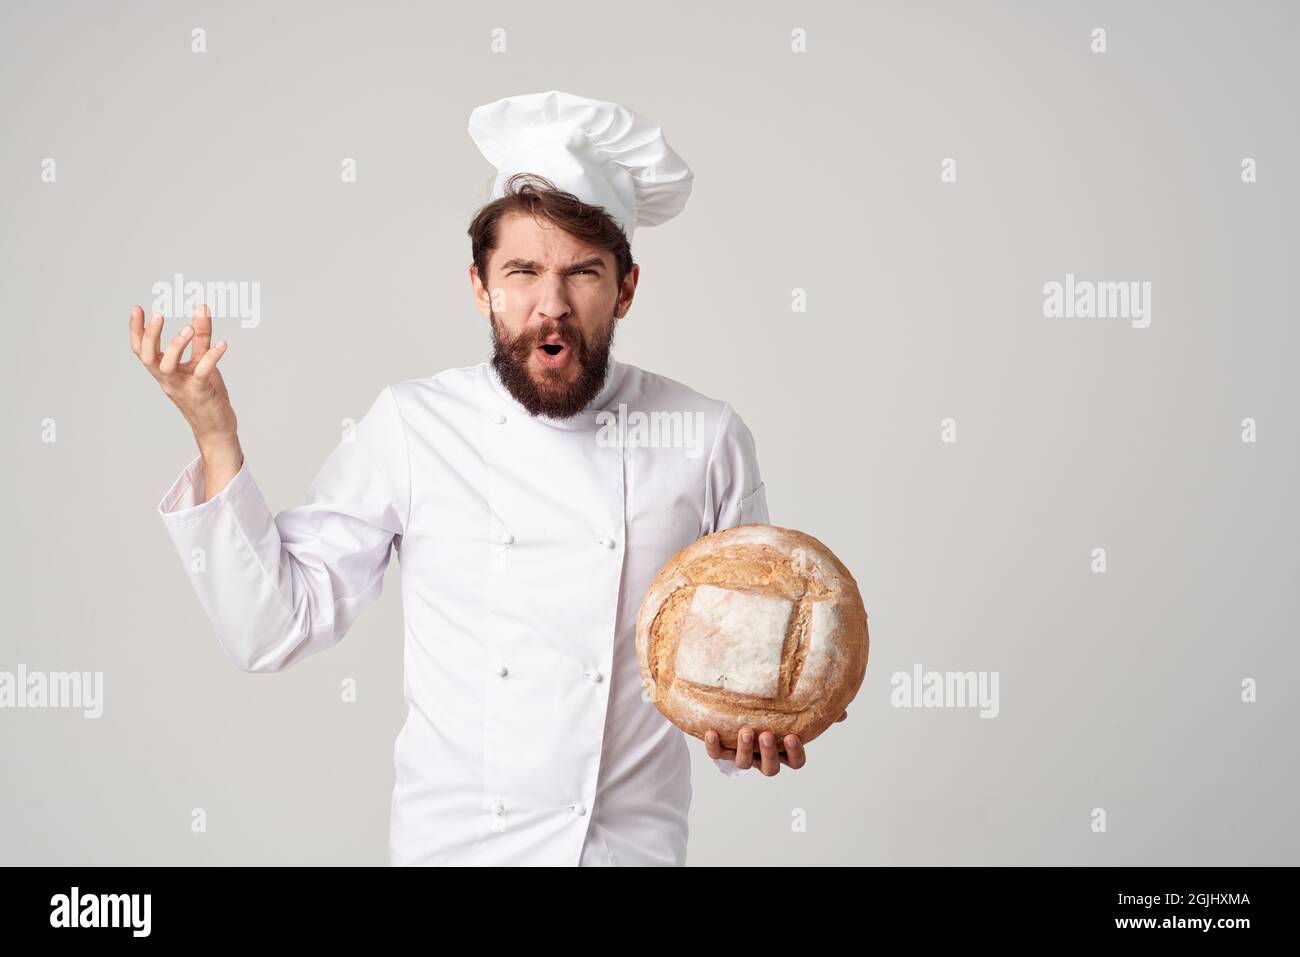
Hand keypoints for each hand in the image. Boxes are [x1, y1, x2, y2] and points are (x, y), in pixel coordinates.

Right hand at [129, 303, 237, 445]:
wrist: (216, 427)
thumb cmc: (206, 392)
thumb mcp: (201, 360)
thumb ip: (201, 335)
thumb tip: (202, 307)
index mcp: (163, 371)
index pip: (142, 350)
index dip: (136, 330)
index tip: (137, 308)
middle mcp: (168, 379)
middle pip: (148, 357)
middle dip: (149, 335)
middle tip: (159, 315)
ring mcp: (182, 387)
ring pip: (168, 366)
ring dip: (176, 345)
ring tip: (189, 328)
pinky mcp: (200, 393)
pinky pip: (202, 373)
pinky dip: (211, 357)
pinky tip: (223, 344)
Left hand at [704, 710, 846, 775]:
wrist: (736, 708)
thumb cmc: (773, 711)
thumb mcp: (795, 710)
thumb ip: (819, 710)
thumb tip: (842, 711)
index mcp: (783, 750)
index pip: (795, 762)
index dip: (794, 753)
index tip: (792, 736)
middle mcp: (764, 756)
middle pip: (770, 768)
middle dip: (768, 753)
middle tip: (766, 734)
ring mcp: (743, 755)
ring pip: (744, 763)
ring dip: (745, 749)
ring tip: (745, 730)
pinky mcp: (722, 749)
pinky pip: (717, 754)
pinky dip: (713, 746)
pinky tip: (711, 732)